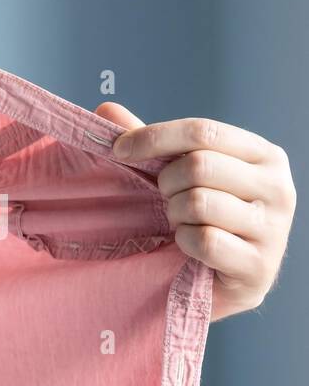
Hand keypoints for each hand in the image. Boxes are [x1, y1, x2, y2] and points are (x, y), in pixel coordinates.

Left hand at [96, 102, 296, 321]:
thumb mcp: (176, 171)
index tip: (119, 150)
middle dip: (165, 183)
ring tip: (182, 222)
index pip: (203, 131)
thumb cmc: (197, 215)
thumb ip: (147, 141)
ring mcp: (275, 230)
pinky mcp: (261, 267)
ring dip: (175, 214)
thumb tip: (106, 108)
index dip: (154, 137)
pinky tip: (191, 247)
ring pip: (199, 203)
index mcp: (263, 154)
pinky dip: (185, 243)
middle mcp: (279, 188)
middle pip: (199, 165)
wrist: (215, 277)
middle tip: (165, 198)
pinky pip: (205, 241)